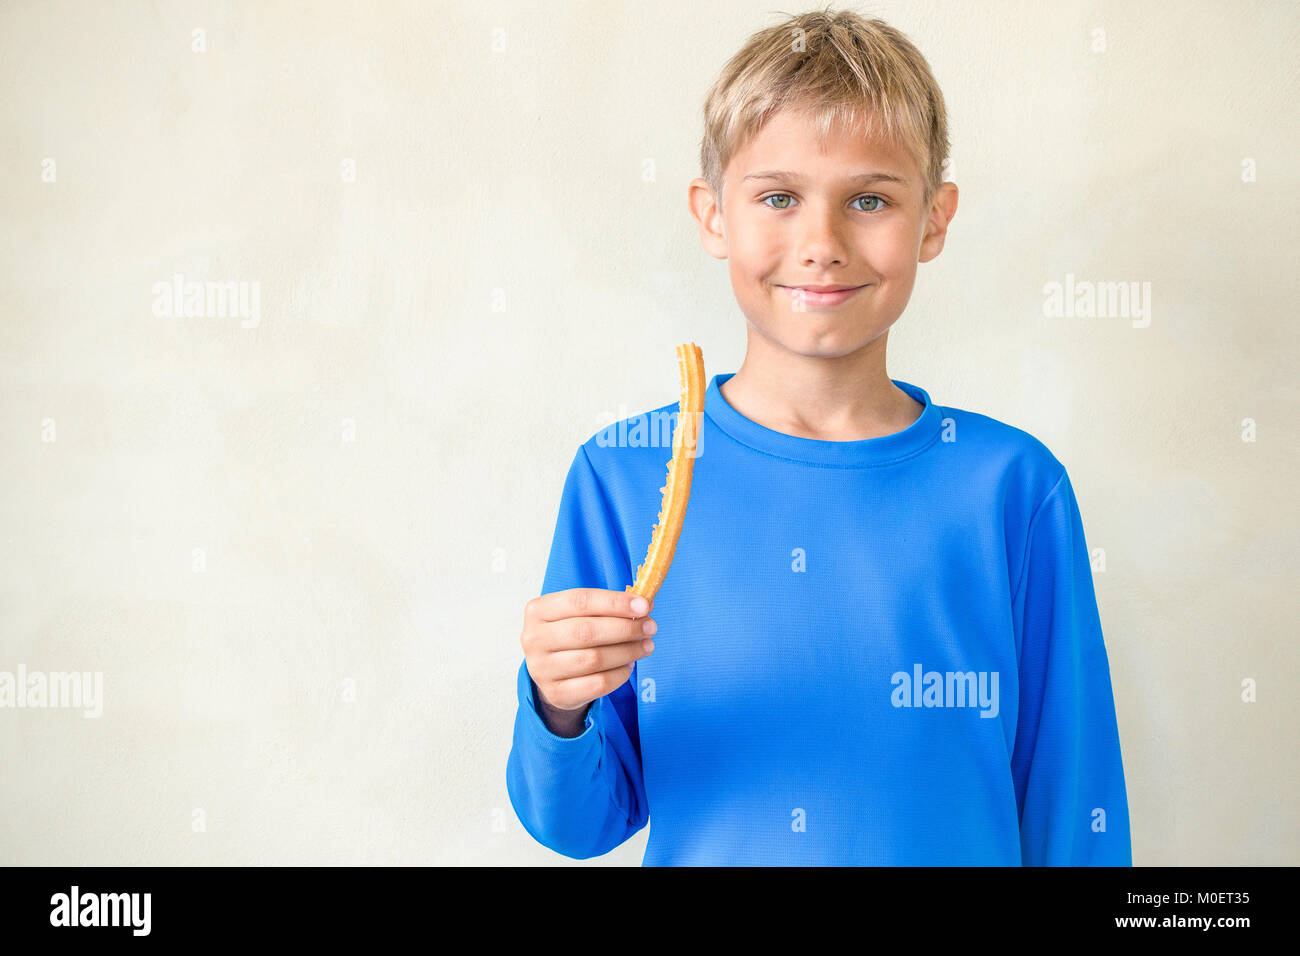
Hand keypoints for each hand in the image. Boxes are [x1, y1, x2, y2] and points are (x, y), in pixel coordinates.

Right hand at [520, 588, 656, 719]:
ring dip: (627, 651)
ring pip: (594, 659)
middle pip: (587, 631)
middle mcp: (534, 639)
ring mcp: (542, 669)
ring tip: (645, 646)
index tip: (643, 605)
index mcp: (538, 610)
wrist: (552, 673)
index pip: (580, 601)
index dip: (614, 602)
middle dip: (625, 628)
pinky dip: (620, 674)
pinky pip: (597, 684)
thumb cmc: (570, 636)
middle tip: (649, 627)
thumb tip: (643, 604)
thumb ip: (606, 607)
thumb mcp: (579, 615)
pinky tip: (629, 665)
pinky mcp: (556, 693)